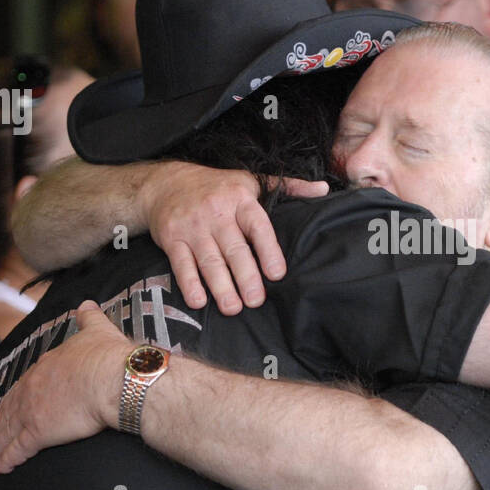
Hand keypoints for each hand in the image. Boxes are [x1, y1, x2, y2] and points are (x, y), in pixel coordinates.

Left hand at [0, 301, 130, 472]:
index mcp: (46, 367)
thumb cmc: (108, 357)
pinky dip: (7, 459)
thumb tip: (87, 305)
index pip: (25, 385)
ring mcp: (33, 411)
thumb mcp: (97, 331)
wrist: (114, 378)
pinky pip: (17, 449)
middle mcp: (33, 388)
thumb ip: (89, 319)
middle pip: (10, 410)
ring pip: (9, 431)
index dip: (16, 399)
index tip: (11, 408)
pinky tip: (1, 467)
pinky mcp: (38, 432)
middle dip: (1, 425)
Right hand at [138, 160, 327, 313]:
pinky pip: (181, 264)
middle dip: (246, 277)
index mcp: (240, 199)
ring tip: (233, 308)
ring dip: (221, 287)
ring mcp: (193, 227)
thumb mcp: (251, 181)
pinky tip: (199, 301)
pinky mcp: (172, 239)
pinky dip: (189, 284)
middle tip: (256, 300)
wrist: (165, 183)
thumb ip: (288, 187)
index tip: (278, 274)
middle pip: (234, 249)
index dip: (268, 250)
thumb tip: (324, 189)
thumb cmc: (217, 186)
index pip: (258, 226)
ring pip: (209, 260)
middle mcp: (216, 212)